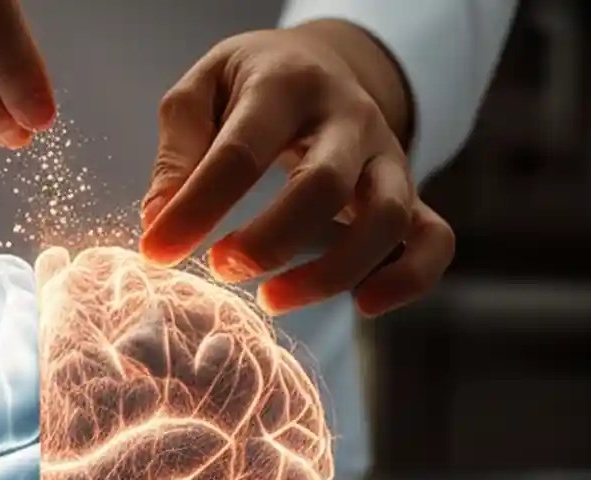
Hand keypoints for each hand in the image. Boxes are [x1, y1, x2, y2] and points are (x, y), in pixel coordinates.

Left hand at [139, 22, 454, 316]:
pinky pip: (433, 239)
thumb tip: (158, 221)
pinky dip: (409, 279)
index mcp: (285, 85)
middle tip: (221, 267)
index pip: (240, 151)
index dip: (196, 209)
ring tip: (271, 299)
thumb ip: (178, 152)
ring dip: (330, 272)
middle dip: (269, 240)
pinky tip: (364, 306)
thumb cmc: (247, 87)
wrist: (320, 63)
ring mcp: (387, 156)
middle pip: (324, 185)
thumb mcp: (200, 93)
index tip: (157, 252)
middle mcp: (348, 117)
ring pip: (387, 218)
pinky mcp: (410, 192)